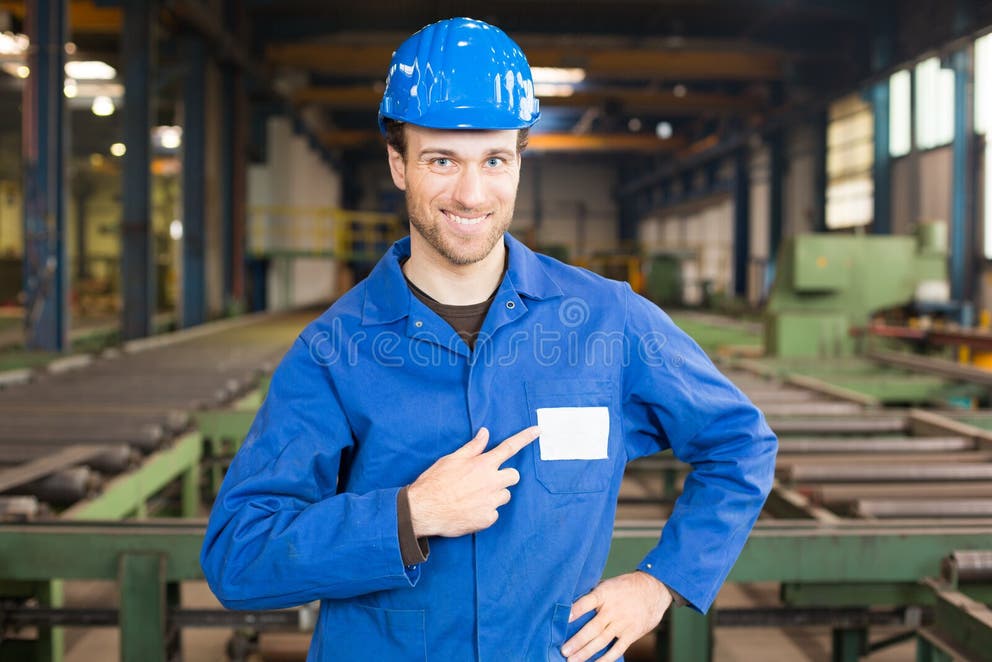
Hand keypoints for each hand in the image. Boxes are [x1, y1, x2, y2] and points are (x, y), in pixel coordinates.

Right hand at [407, 426, 539, 537]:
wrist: (424, 510)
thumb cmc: (435, 482)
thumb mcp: (451, 459)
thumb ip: (472, 447)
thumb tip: (485, 433)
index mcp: (483, 464)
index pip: (509, 447)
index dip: (525, 437)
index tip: (538, 430)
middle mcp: (491, 481)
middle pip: (514, 476)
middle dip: (504, 477)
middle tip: (486, 481)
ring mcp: (491, 501)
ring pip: (504, 495)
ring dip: (494, 495)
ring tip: (473, 497)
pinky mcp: (488, 518)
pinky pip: (494, 513)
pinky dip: (485, 512)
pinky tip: (469, 510)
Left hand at [561, 571, 671, 661]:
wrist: (654, 589)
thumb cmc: (627, 586)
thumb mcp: (609, 584)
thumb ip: (594, 595)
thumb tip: (573, 605)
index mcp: (605, 594)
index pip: (588, 601)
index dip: (576, 610)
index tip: (564, 618)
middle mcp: (613, 610)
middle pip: (593, 628)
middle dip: (577, 641)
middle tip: (564, 651)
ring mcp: (623, 623)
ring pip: (602, 641)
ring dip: (586, 652)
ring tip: (573, 660)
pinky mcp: (631, 634)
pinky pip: (617, 649)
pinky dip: (606, 659)